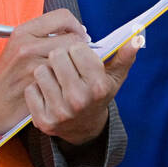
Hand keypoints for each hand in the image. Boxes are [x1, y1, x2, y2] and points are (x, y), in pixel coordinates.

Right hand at [0, 9, 90, 141]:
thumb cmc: (6, 79)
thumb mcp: (17, 48)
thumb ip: (42, 37)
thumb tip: (74, 32)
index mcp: (22, 32)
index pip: (62, 16)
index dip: (75, 26)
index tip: (79, 35)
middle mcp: (27, 45)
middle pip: (72, 37)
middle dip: (80, 48)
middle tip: (78, 57)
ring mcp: (33, 65)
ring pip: (72, 58)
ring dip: (75, 65)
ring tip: (70, 71)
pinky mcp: (39, 85)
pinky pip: (65, 76)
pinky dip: (68, 80)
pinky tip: (62, 85)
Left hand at [25, 34, 139, 145]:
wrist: (84, 127)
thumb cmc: (97, 93)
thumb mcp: (114, 76)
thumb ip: (124, 55)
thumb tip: (136, 38)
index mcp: (97, 86)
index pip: (76, 48)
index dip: (77, 49)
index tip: (79, 57)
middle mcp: (79, 100)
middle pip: (56, 55)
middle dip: (61, 57)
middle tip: (66, 67)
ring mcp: (60, 112)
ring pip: (41, 71)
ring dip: (47, 72)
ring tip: (57, 80)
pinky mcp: (43, 121)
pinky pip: (30, 89)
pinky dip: (37, 89)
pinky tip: (47, 94)